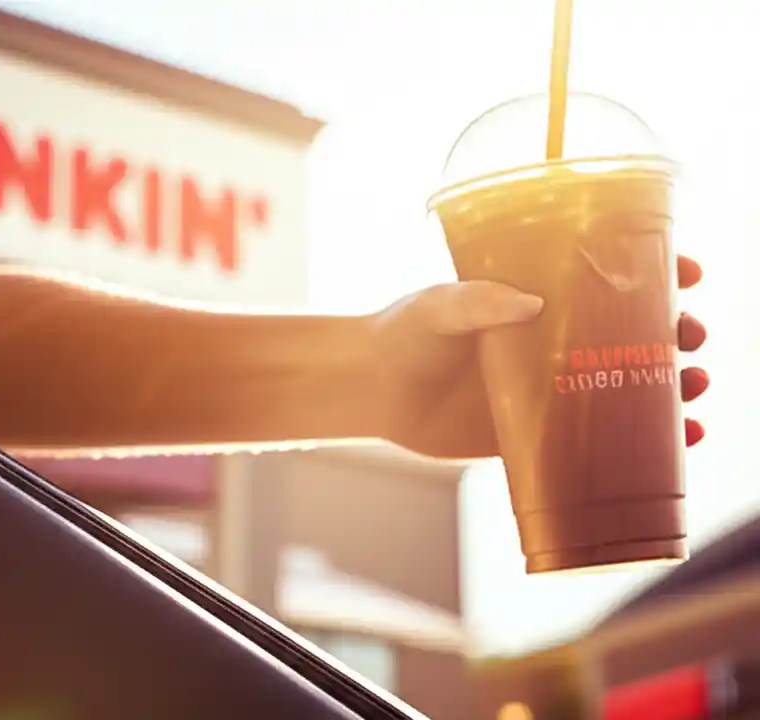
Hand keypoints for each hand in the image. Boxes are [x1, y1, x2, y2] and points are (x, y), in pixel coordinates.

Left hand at [370, 255, 707, 458]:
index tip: (688, 271)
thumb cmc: (402, 335)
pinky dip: (645, 443)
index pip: (610, 278)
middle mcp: (554, 342)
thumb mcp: (438, 307)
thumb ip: (477, 301)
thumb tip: (530, 303)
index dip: (658, 272)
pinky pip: (601, 440)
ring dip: (674, 388)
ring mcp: (550, 390)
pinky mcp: (539, 436)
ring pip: (630, 387)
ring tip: (694, 390)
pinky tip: (681, 443)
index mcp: (539, 298)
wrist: (370, 391)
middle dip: (676, 333)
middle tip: (690, 336)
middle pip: (635, 333)